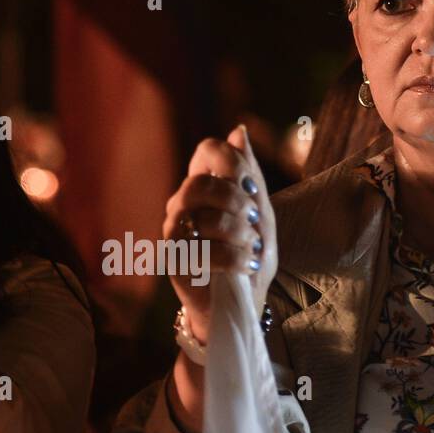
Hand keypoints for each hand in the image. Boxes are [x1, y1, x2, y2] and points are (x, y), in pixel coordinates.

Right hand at [162, 124, 276, 342]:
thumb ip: (247, 173)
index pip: (208, 150)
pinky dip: (235, 257)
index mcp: (203, 186)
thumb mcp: (259, 211)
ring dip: (240, 232)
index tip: (250, 186)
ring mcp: (175, 233)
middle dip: (236, 200)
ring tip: (250, 246)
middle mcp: (182, 204)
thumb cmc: (248, 254)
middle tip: (254, 218)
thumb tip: (237, 130)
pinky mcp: (175, 262)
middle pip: (202, 182)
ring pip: (206, 217)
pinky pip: (206, 250)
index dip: (232, 162)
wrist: (241, 302)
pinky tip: (245, 264)